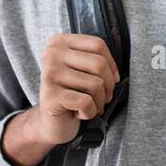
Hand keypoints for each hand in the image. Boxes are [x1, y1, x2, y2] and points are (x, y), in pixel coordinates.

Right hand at [34, 32, 120, 147]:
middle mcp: (51, 54)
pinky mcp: (50, 95)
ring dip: (99, 102)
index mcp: (59, 43)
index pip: (97, 44)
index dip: (111, 64)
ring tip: (90, 106)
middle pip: (99, 63)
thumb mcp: (81, 71)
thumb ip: (94, 61)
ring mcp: (49, 74)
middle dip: (108, 86)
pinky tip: (79, 114)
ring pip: (95, 84)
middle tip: (103, 98)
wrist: (51, 123)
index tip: (112, 78)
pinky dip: (89, 112)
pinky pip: (86, 102)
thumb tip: (115, 73)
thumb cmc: (70, 95)